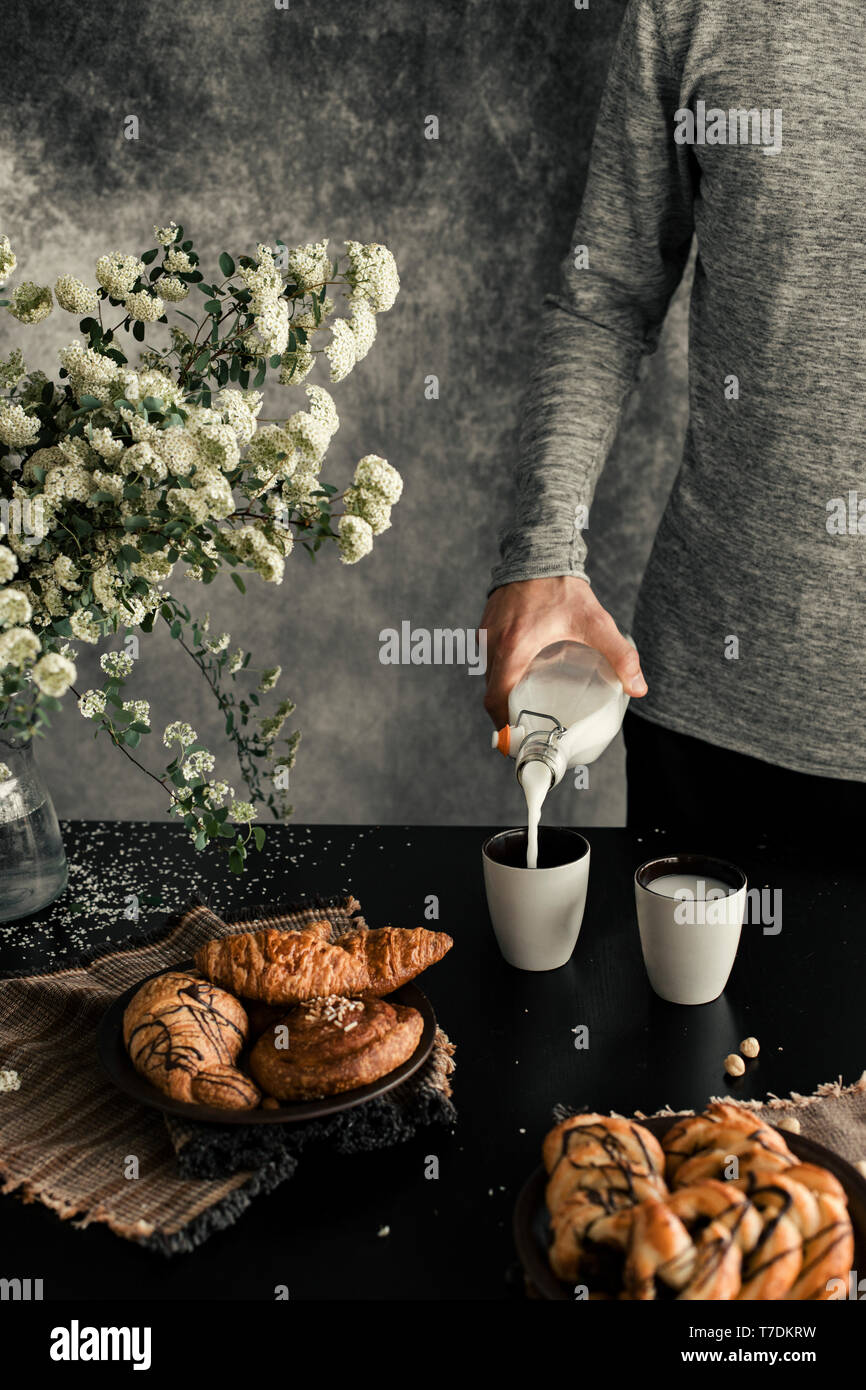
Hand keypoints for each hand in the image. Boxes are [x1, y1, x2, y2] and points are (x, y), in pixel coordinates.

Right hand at [479, 576, 646, 727]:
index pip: (496, 699)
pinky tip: (522, 673)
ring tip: (526, 703)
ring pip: (488, 676)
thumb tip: (638, 687)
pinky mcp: (486, 626)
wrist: (538, 549)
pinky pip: (489, 658)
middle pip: (491, 692)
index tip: (518, 738)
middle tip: (529, 726)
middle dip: (507, 713)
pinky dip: (501, 672)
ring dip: (503, 692)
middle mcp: (493, 644)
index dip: (504, 724)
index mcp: (513, 648)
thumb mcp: (595, 622)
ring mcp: (486, 635)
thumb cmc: (562, 585)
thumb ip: (619, 654)